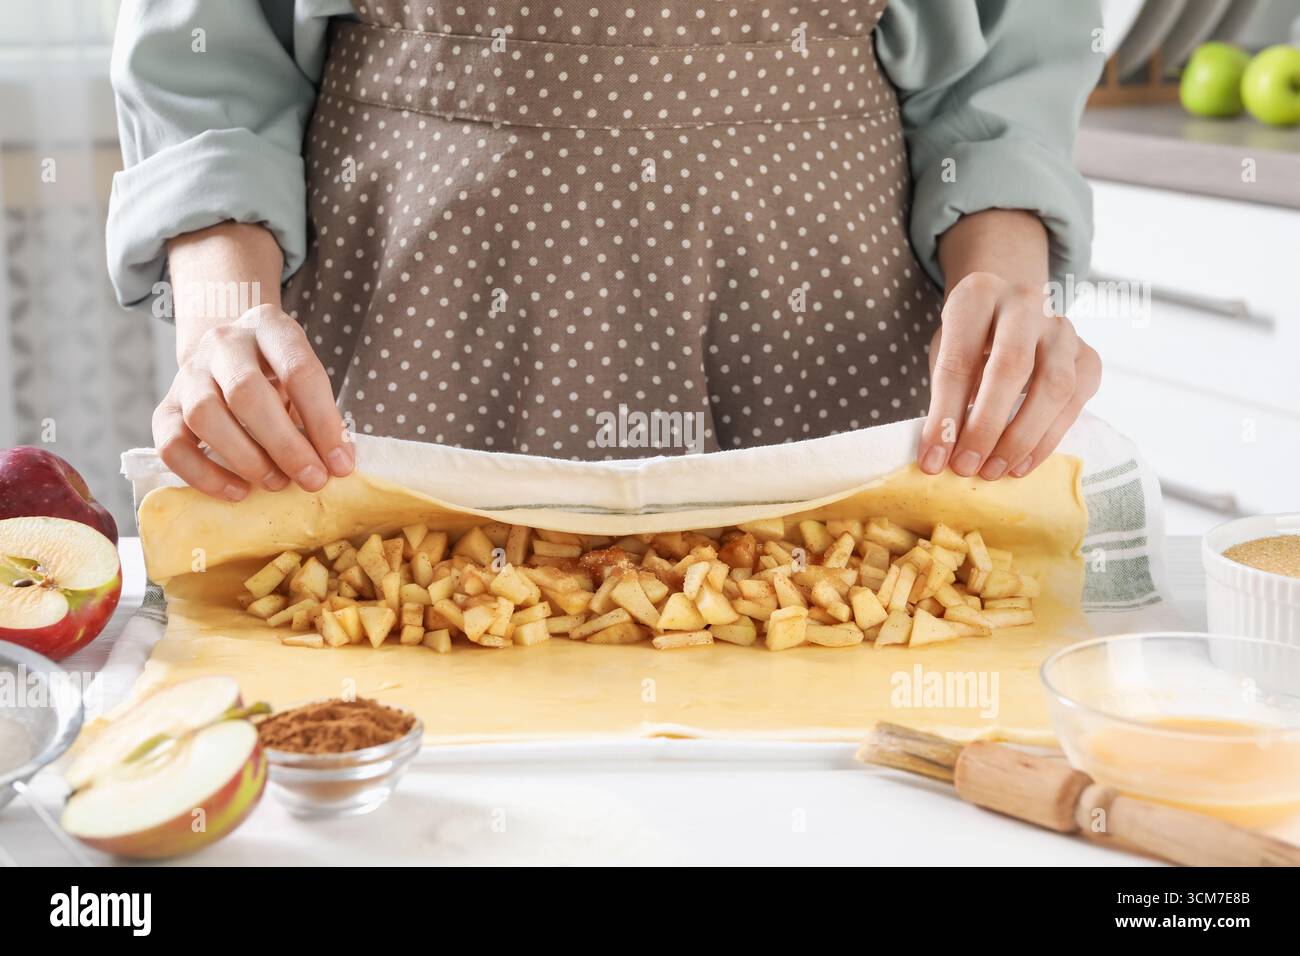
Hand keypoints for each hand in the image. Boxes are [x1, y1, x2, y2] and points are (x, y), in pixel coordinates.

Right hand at [153, 304, 353, 499]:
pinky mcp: (164, 406)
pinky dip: (204, 475)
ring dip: (246, 459)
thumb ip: (319, 414)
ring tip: (277, 483)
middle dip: (285, 445)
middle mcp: (223, 342)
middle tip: (312, 479)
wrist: (228, 354)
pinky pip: (171, 445)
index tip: (341, 464)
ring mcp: (188, 372)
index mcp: (269, 327)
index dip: (323, 422)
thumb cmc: (278, 373)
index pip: (299, 370)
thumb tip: (337, 463)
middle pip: (245, 391)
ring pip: (204, 415)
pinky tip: (238, 492)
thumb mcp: (304, 379)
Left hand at [917, 272, 1100, 479]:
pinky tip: (1021, 464)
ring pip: (1054, 386)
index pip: (959, 361)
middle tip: (966, 467)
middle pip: (1012, 368)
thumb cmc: (971, 339)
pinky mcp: (1089, 354)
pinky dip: (1048, 439)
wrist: (1013, 310)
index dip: (944, 416)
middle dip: (986, 427)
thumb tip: (941, 456)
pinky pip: (1075, 401)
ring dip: (1021, 438)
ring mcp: (1064, 328)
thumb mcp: (947, 352)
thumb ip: (945, 395)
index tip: (932, 459)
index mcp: (978, 295)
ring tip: (993, 471)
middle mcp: (1027, 303)